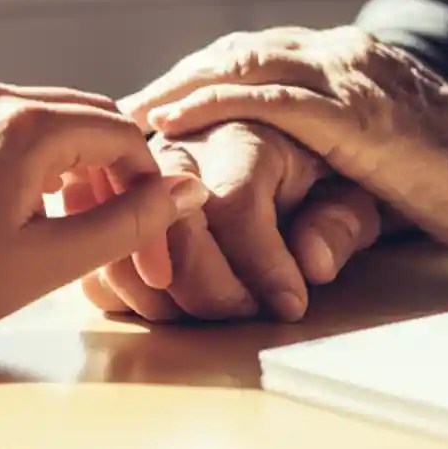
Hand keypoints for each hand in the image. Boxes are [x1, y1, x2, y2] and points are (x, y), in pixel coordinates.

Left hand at [0, 82, 209, 342]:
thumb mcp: (51, 262)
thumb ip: (127, 221)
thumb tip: (188, 189)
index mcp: (25, 125)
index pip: (124, 137)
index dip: (151, 191)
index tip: (152, 248)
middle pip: (88, 120)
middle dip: (117, 176)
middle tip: (125, 240)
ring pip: (46, 122)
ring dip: (76, 169)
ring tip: (74, 231)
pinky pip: (2, 127)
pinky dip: (30, 162)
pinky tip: (22, 213)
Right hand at [71, 122, 380, 321]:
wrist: (278, 145)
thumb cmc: (315, 174)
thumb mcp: (348, 192)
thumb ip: (338, 225)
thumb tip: (312, 263)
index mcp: (240, 135)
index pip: (233, 204)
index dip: (262, 265)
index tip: (290, 304)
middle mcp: (177, 151)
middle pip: (168, 226)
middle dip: (209, 290)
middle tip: (248, 313)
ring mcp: (135, 183)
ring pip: (125, 248)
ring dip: (168, 301)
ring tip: (217, 312)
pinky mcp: (112, 213)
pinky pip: (99, 262)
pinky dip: (132, 296)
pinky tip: (178, 305)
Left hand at [119, 26, 447, 252]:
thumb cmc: (447, 183)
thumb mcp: (376, 156)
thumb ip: (330, 155)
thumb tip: (288, 193)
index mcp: (347, 57)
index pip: (258, 54)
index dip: (204, 75)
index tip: (161, 101)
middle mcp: (341, 52)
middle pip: (238, 51)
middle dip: (181, 76)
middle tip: (132, 104)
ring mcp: (345, 75)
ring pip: (242, 65)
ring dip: (181, 86)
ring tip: (135, 109)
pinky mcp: (349, 110)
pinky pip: (264, 98)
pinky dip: (211, 104)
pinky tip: (172, 118)